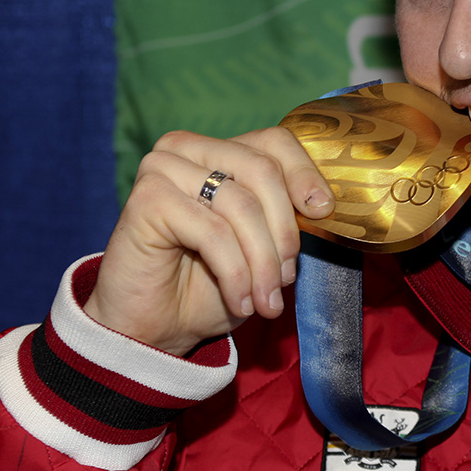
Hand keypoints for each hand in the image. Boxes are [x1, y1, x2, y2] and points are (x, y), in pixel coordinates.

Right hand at [83, 127, 333, 355]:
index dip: (305, 174)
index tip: (323, 213)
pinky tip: (240, 301)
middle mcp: (187, 148)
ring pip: (242, 205)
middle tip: (286, 279)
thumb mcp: (263, 245)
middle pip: (263, 170)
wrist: (154, 329)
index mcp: (220, 151)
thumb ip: (286, 216)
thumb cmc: (210, 286)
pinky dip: (236, 273)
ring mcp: (163, 168)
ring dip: (263, 262)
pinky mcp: (147, 197)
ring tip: (266, 300)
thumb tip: (322, 204)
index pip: (275, 141)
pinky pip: (213, 232)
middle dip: (284, 233)